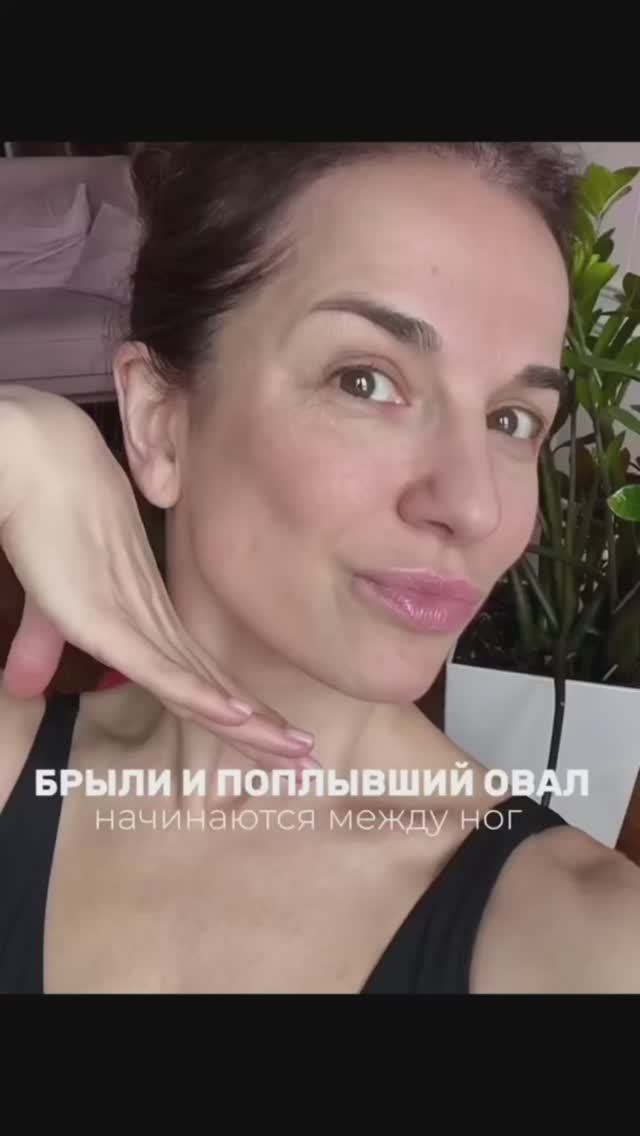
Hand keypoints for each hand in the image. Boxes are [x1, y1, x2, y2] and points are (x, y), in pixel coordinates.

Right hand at [0, 389, 317, 772]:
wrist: (37, 466)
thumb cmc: (46, 522)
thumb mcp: (46, 603)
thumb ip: (43, 645)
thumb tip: (20, 685)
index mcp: (149, 621)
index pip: (205, 681)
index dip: (241, 718)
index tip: (277, 748)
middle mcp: (156, 623)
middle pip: (219, 691)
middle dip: (263, 733)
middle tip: (308, 767)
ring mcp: (139, 620)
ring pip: (206, 689)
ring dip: (253, 727)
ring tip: (298, 758)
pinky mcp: (112, 621)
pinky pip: (165, 668)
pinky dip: (202, 696)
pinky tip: (238, 718)